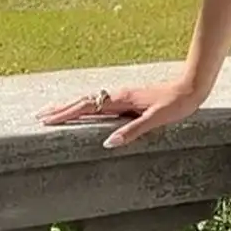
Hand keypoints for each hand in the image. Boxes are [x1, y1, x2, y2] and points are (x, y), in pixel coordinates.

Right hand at [36, 78, 206, 148]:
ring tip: (54, 112)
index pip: (86, 107)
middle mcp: (118, 96)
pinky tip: (85, 110)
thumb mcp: (156, 119)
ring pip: (90, 100)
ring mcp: (123, 96)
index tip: (46, 120)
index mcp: (121, 100)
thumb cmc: (176, 104)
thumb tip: (108, 143)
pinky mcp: (129, 98)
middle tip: (39, 116)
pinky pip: (101, 102)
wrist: (191, 87)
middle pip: (83, 101)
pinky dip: (86, 105)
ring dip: (71, 106)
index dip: (65, 114)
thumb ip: (133, 130)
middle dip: (60, 109)